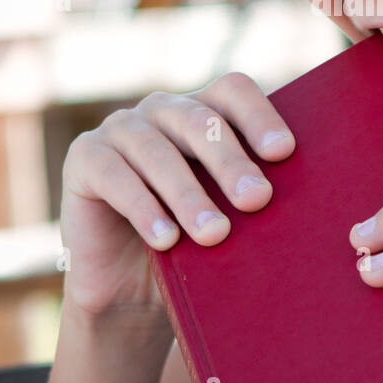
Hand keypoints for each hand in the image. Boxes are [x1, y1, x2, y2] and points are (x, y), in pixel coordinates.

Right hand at [60, 74, 294, 319]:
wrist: (129, 291)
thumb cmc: (191, 249)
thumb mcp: (227, 219)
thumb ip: (249, 198)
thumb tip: (299, 201)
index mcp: (203, 113)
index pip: (232, 91)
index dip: (258, 115)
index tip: (284, 153)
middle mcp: (162, 111)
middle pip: (199, 120)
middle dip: (230, 161)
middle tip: (257, 201)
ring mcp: (120, 129)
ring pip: (156, 149)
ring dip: (188, 193)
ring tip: (215, 234)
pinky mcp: (83, 157)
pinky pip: (114, 175)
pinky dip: (143, 207)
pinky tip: (165, 239)